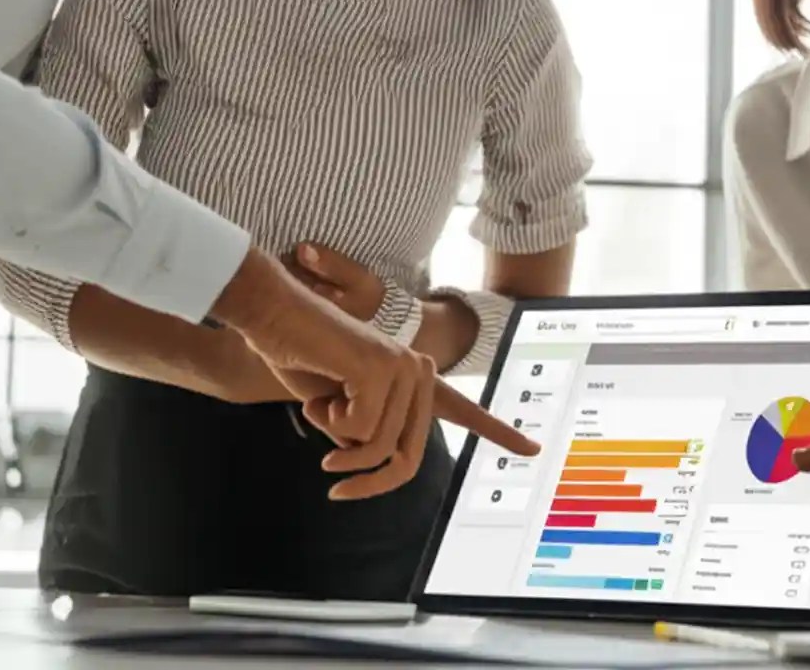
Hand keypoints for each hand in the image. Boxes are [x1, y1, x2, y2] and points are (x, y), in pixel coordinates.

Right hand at [210, 249, 538, 499]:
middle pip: (407, 459)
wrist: (274, 319)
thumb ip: (366, 434)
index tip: (535, 450)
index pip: (465, 410)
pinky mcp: (382, 369)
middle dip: (369, 484)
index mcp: (415, 379)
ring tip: (321, 410)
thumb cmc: (301, 360)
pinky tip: (321, 393)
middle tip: (337, 491)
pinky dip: (329, 423)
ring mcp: (404, 368)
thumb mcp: (340, 411)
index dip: (500, 433)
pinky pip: (359, 431)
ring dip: (338, 449)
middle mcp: (420, 370)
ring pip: (377, 449)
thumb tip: (378, 464)